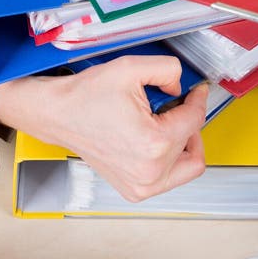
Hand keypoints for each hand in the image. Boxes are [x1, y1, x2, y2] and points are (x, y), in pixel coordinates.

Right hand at [0, 55, 207, 202]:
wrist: (59, 114)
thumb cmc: (86, 96)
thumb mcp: (130, 68)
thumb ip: (168, 69)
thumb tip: (180, 87)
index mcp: (154, 143)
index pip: (195, 120)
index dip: (198, 99)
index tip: (195, 91)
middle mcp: (150, 172)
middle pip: (194, 144)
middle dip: (188, 121)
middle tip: (174, 105)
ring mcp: (142, 186)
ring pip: (187, 167)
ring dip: (183, 143)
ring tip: (164, 122)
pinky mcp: (135, 191)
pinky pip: (169, 178)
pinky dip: (169, 159)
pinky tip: (152, 137)